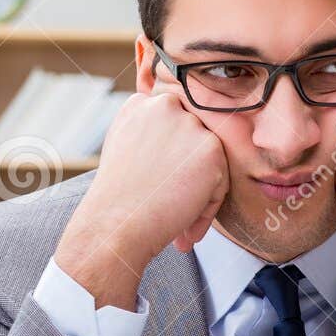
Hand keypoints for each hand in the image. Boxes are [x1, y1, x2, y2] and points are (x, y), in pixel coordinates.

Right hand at [54, 87, 227, 308]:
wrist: (115, 223)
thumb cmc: (117, 198)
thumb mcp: (125, 150)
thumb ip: (150, 135)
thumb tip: (179, 147)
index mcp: (142, 103)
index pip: (175, 129)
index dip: (172, 164)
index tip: (160, 189)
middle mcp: (167, 105)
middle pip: (194, 145)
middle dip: (187, 180)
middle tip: (171, 211)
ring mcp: (190, 126)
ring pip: (210, 165)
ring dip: (199, 198)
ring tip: (179, 229)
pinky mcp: (211, 150)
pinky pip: (221, 185)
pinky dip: (207, 211)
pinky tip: (186, 232)